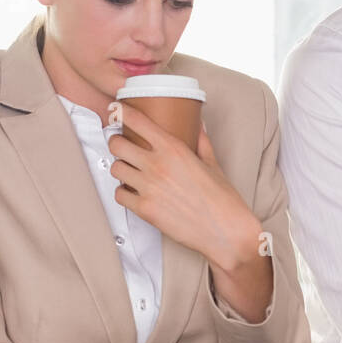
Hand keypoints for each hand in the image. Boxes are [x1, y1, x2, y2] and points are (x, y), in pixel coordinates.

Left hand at [107, 101, 261, 271]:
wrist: (226, 231)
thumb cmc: (223, 199)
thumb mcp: (213, 164)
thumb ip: (201, 142)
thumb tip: (198, 126)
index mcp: (174, 149)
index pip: (137, 121)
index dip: (121, 113)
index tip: (116, 111)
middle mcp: (157, 165)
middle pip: (116, 144)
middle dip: (116, 143)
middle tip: (123, 146)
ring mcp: (148, 188)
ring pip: (115, 168)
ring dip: (121, 168)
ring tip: (130, 171)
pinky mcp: (144, 209)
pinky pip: (119, 195)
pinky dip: (124, 192)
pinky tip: (134, 192)